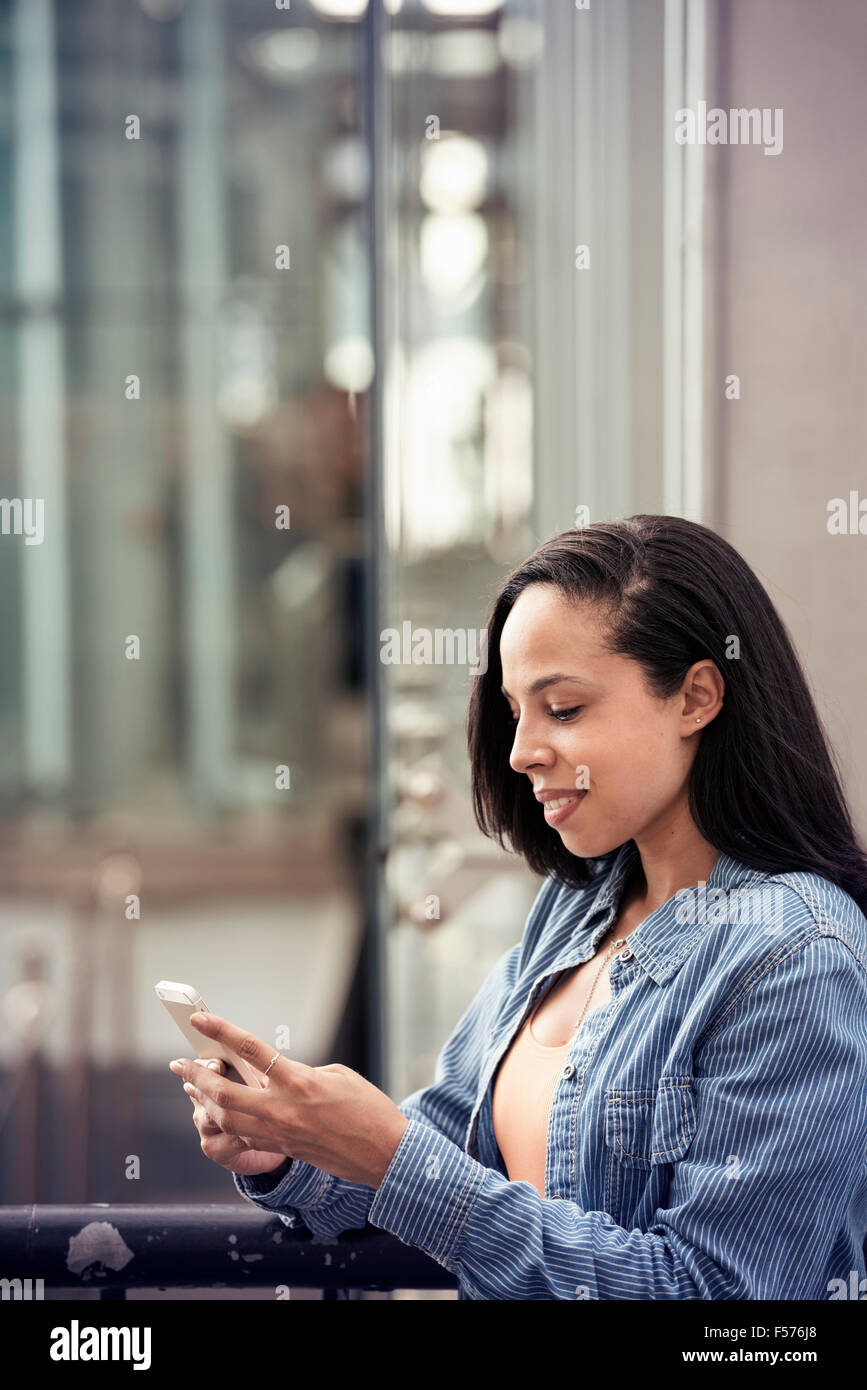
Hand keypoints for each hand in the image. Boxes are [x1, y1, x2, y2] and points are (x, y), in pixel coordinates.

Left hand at [170, 1013, 409, 1188]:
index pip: (251, 1050)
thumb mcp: (336, 1075)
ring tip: (192, 1087)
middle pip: (225, 1093)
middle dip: (198, 1077)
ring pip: (227, 1118)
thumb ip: (300, 1072)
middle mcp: (284, 1108)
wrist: (384, 1153)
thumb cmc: (368, 1108)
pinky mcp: (284, 1149)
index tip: (200, 1019)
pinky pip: (244, 1134)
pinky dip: (227, 1120)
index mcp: (300, 1081)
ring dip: (205, 1101)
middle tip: (180, 1065)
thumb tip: (275, 1074)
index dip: (222, 1032)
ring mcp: (281, 1133)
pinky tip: (219, 1111)